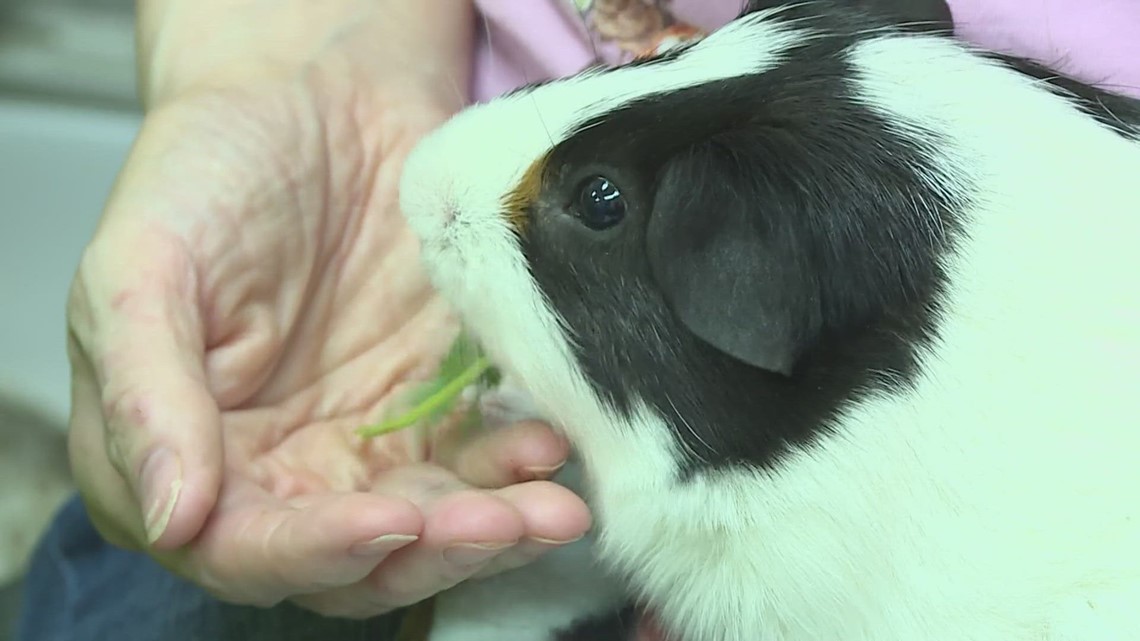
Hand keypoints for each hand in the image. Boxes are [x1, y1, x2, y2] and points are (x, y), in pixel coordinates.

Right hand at [65, 66, 590, 618]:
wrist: (311, 99)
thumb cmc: (207, 172)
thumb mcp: (140, 267)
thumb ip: (145, 393)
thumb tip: (168, 515)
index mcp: (189, 453)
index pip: (244, 546)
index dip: (311, 552)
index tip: (381, 522)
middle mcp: (279, 467)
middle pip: (353, 560)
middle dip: (428, 551)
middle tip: (493, 524)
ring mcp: (364, 439)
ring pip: (430, 524)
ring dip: (493, 528)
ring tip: (549, 509)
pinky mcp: (433, 403)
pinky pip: (480, 456)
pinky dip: (517, 463)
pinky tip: (545, 445)